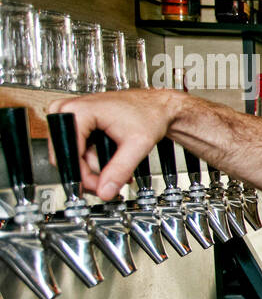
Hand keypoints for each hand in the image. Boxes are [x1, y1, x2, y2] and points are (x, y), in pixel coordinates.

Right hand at [49, 89, 178, 199]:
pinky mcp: (78, 121)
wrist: (157, 106)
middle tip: (107, 183)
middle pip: (67, 156)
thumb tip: (104, 192)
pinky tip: (110, 163)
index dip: (83, 175)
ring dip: (93, 168)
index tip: (96, 188)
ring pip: (73, 155)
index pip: (69, 154)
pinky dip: (93, 160)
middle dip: (88, 174)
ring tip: (115, 173)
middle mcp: (68, 110)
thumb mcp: (137, 145)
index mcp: (78, 111)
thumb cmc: (150, 114)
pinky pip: (78, 148)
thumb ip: (119, 171)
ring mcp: (72, 114)